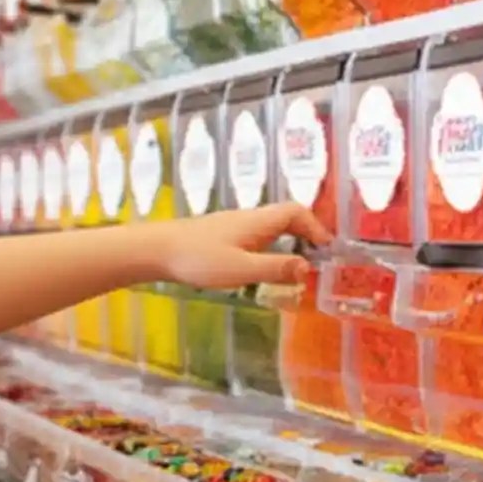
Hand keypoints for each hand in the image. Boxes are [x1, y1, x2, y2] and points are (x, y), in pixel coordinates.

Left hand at [151, 203, 332, 289]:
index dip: (315, 226)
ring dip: (288, 239)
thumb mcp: (241, 269)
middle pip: (285, 216)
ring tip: (296, 263)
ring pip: (270, 226)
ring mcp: (233, 226)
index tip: (326, 248)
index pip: (296, 212)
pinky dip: (270, 246)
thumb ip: (274, 268)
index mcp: (257, 222)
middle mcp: (248, 219)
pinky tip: (263, 265)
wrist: (156, 250)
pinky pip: (256, 235)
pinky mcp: (221, 235)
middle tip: (317, 255)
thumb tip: (306, 268)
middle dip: (306, 232)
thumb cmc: (198, 259)